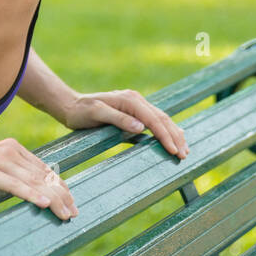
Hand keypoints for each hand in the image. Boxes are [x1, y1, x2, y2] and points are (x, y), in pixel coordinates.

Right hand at [0, 140, 78, 219]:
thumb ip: (12, 172)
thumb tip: (34, 188)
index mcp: (13, 148)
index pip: (44, 169)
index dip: (60, 187)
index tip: (71, 203)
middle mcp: (9, 150)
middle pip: (43, 176)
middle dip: (61, 196)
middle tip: (73, 214)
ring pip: (33, 182)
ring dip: (52, 200)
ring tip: (64, 215)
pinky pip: (14, 185)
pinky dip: (31, 195)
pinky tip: (44, 204)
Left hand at [62, 90, 188, 158]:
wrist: (70, 106)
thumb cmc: (81, 111)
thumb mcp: (96, 113)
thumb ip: (118, 119)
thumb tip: (141, 128)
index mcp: (130, 100)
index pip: (154, 120)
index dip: (166, 136)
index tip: (174, 151)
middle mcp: (136, 100)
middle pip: (162, 119)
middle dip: (175, 137)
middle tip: (184, 155)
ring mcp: (136, 105)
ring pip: (161, 119)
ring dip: (174, 134)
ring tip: (184, 150)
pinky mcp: (133, 112)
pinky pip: (154, 121)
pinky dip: (165, 130)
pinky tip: (173, 138)